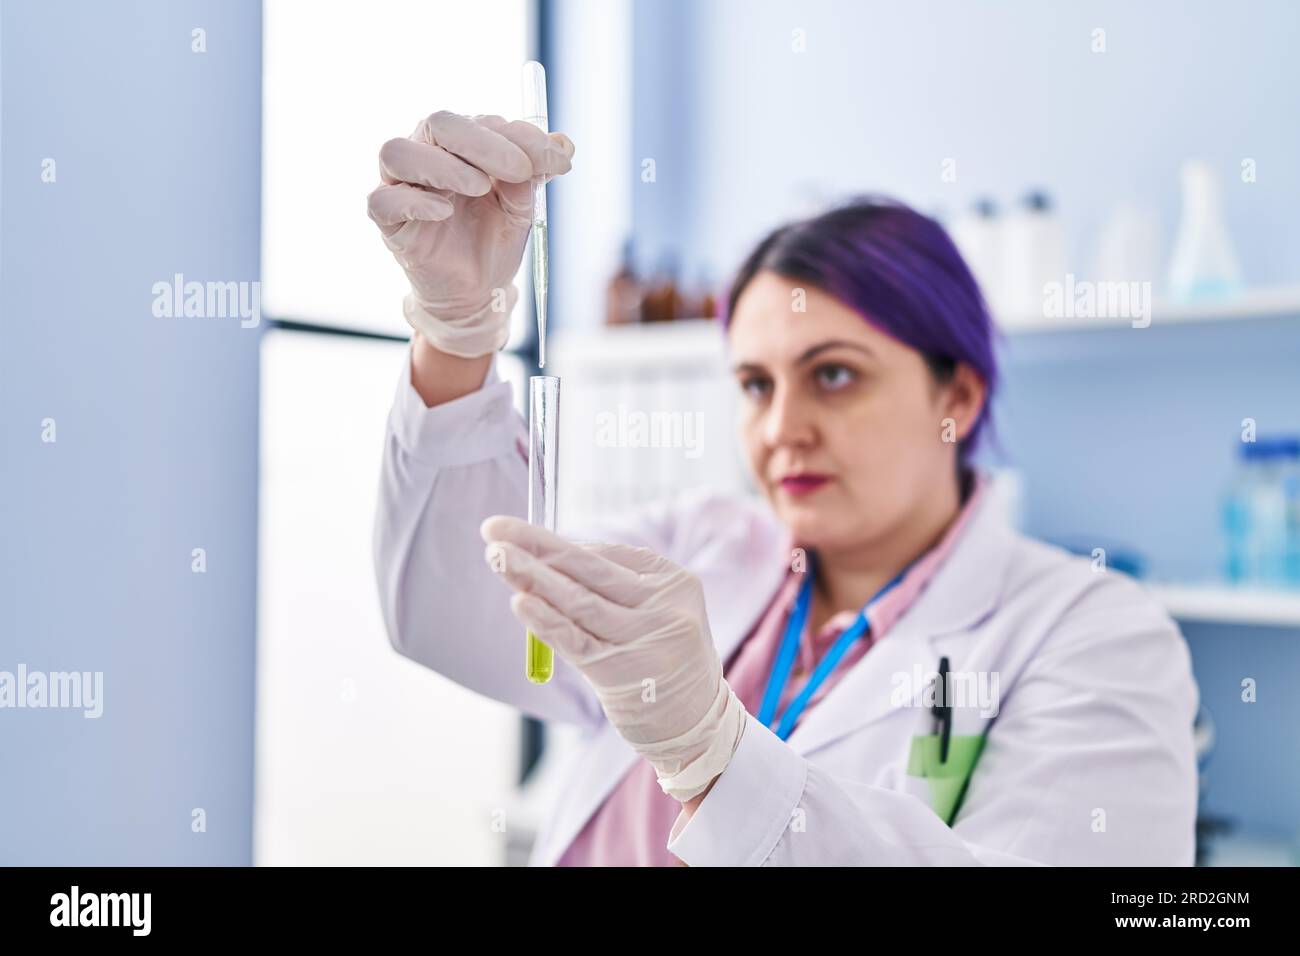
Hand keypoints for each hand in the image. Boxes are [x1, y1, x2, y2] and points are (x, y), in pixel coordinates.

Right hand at [367, 111, 573, 356]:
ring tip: (480, 186)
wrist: (478, 290)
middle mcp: (425, 155)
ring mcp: (401, 187)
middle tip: (519, 169)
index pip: (482, 122)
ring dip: (443, 164)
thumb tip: (564, 145)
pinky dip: (414, 202)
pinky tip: (445, 211)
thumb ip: (535, 174)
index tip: (555, 160)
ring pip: (398, 153)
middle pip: (437, 124)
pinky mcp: (389, 223)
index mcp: (458, 145)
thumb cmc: (494, 239)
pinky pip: (383, 202)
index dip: (520, 137)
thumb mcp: (521, 206)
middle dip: (482, 142)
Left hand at [481, 516, 746, 802]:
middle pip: (588, 569)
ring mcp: (644, 640)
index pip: (604, 555)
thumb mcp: (659, 613)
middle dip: (537, 547)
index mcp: (674, 582)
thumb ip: (615, 587)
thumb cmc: (664, 661)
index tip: (514, 532)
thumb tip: (551, 557)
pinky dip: (545, 620)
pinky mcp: (621, 674)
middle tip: (493, 529)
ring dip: (532, 576)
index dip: (555, 542)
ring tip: (497, 557)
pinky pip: (574, 641)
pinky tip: (519, 600)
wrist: (697, 727)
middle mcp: (663, 607)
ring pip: (578, 600)